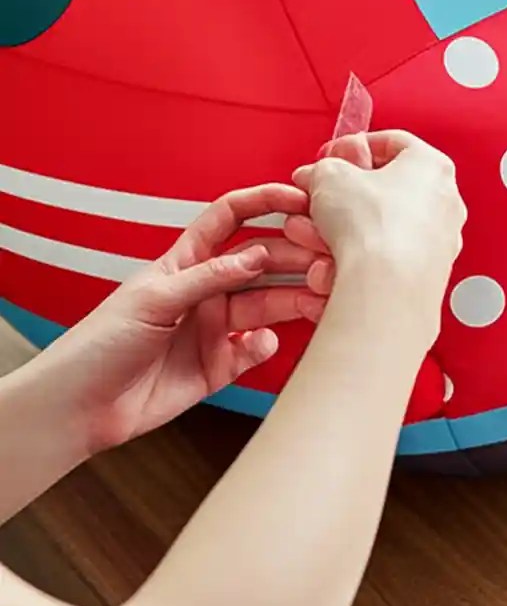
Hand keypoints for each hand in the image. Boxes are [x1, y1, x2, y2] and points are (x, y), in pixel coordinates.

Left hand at [38, 184, 328, 453]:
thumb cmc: (100, 344)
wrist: (80, 407)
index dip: (265, 202)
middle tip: (326, 261)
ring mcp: (217, 328)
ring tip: (319, 300)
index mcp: (186, 263)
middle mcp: (207, 291)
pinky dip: (267, 344)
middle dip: (295, 257)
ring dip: (296, 300)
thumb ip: (208, 277)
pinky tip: (264, 343)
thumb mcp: (153, 299)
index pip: (232, 219)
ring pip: (270, 304)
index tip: (301, 199)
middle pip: (263, 263)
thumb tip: (257, 255)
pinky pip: (258, 348)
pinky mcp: (222, 366)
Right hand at [284, 130, 466, 333]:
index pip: (392, 143)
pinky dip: (360, 259)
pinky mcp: (432, 273)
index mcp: (431, 165)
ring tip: (318, 235)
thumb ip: (324, 168)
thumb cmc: (373, 228)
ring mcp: (442, 240)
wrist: (388, 287)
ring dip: (348, 230)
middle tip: (322, 198)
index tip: (332, 158)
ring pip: (385, 228)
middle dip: (348, 195)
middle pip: (389, 190)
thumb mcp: (330, 177)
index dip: (354, 148)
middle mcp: (446, 202)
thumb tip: (319, 175)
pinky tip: (333, 267)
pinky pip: (389, 259)